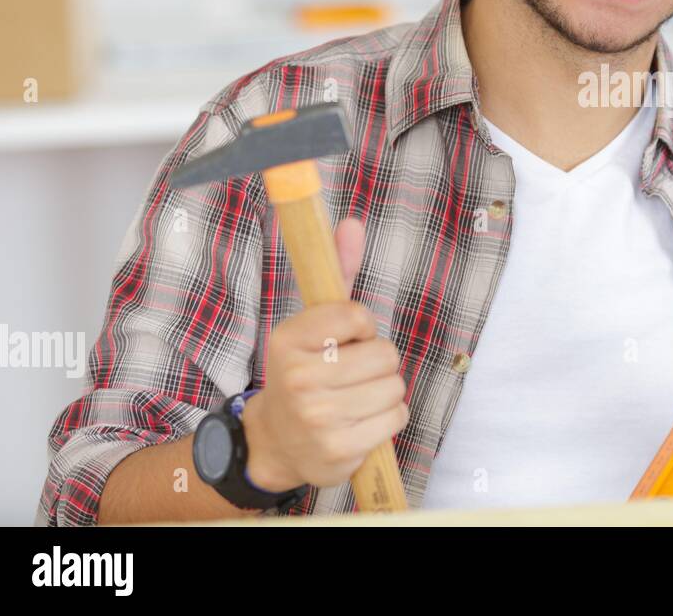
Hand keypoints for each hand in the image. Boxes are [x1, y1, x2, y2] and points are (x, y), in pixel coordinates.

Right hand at [241, 218, 408, 491]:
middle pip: (385, 355)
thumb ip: (336, 270)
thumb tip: (352, 222)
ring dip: (384, 392)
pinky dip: (387, 419)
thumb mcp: (313, 321)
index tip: (345, 339)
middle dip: (378, 362)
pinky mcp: (338, 451)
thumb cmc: (306, 370)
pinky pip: (396, 418)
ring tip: (355, 398)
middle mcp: (298, 378)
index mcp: (287, 340)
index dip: (362, 327)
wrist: (275, 441)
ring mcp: (317, 418)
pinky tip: (360, 422)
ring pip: (395, 387)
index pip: (358, 316)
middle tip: (350, 374)